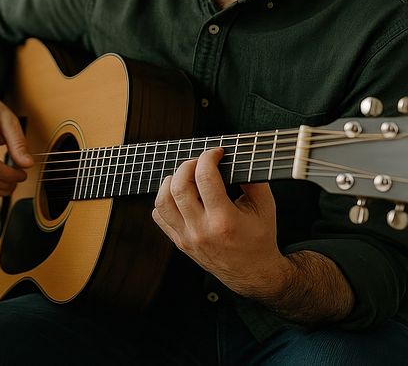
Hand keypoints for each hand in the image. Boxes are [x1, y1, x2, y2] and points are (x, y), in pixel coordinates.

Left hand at [151, 147, 289, 297]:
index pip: (205, 178)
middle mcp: (201, 230)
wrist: (252, 273)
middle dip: (187, 165)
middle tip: (198, 161)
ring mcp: (187, 237)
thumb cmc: (259, 238)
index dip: (208, 157)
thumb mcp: (265, 208)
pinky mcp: (179, 242)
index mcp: (225, 220)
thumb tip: (237, 157)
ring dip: (170, 181)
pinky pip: (159, 216)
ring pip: (162, 201)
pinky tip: (178, 196)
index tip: (215, 153)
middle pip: (179, 187)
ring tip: (184, 176)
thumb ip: (254, 181)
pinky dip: (164, 201)